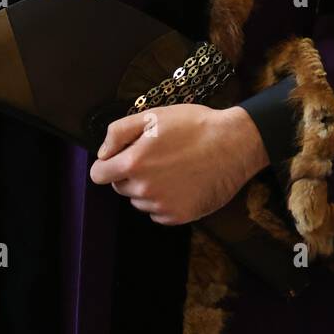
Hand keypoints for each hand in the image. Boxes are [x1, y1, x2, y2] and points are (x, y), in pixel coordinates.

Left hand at [89, 102, 269, 224]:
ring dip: (149, 188)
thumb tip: (102, 153)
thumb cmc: (195, 126)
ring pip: (140, 200)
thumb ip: (118, 133)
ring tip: (174, 167)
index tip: (120, 157)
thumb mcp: (153, 116)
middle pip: (120, 187)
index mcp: (134, 163)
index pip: (99, 175)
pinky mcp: (179, 217)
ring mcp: (162, 205)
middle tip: (156, 156)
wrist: (234, 144)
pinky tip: (183, 182)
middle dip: (131, 173)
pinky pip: (159, 213)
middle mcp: (144, 189)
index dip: (107, 164)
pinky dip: (166, 200)